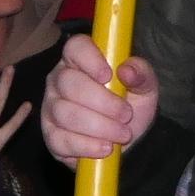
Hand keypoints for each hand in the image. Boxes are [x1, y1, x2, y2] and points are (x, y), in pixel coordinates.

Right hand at [43, 35, 159, 160]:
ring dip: (99, 127)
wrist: (124, 138)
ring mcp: (51, 107)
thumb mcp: (144, 88)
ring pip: (65, 113)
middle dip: (102, 102)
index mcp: (80, 59)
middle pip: (69, 83)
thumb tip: (127, 70)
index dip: (90, 59)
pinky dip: (86, 146)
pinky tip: (104, 148)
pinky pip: (60, 140)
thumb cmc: (129, 104)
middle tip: (126, 115)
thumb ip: (141, 74)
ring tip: (122, 134)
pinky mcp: (50, 135)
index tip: (109, 76)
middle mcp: (59, 80)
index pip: (75, 47)